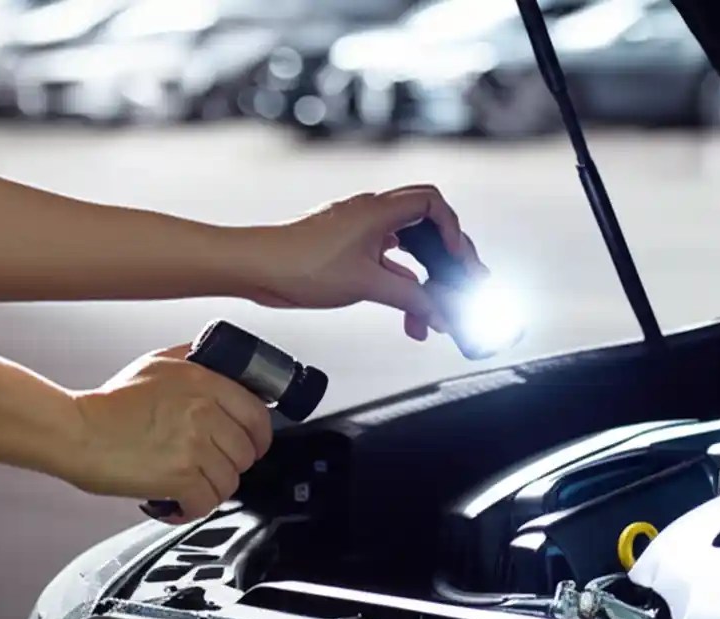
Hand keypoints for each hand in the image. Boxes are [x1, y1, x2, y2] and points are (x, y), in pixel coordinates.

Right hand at [65, 345, 272, 523]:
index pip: (258, 415)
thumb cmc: (109, 402)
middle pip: (247, 452)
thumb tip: (218, 358)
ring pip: (230, 480)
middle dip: (232, 464)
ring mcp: (194, 445)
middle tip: (213, 467)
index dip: (259, 436)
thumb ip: (193, 359)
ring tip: (193, 485)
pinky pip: (207, 501)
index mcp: (205, 382)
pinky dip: (195, 508)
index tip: (252, 445)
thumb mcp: (158, 363)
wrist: (75, 430)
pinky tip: (182, 503)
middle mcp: (205, 412)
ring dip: (212, 488)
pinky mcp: (179, 476)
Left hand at [244, 185, 486, 340]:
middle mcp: (372, 214)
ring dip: (424, 281)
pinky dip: (402, 286)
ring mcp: (360, 232)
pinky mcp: (349, 250)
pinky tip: (410, 313)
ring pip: (407, 252)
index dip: (452, 230)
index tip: (458, 260)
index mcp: (378, 210)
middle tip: (464, 284)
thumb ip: (410, 298)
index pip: (432, 204)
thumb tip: (440, 311)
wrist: (255, 268)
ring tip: (436, 312)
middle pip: (427, 227)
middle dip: (448, 259)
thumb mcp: (366, 284)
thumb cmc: (298, 264)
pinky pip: (387, 265)